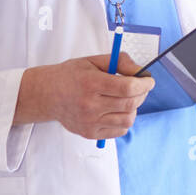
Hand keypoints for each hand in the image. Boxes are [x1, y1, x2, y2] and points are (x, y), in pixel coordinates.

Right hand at [15, 52, 154, 139]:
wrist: (46, 95)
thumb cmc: (72, 75)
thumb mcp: (93, 61)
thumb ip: (120, 62)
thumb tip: (141, 72)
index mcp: (91, 84)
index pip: (128, 88)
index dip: (144, 84)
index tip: (149, 81)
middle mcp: (89, 105)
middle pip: (130, 104)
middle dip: (142, 94)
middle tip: (141, 88)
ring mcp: (89, 122)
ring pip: (128, 119)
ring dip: (134, 108)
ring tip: (126, 99)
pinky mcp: (89, 133)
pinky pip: (120, 130)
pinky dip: (124, 120)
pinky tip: (117, 110)